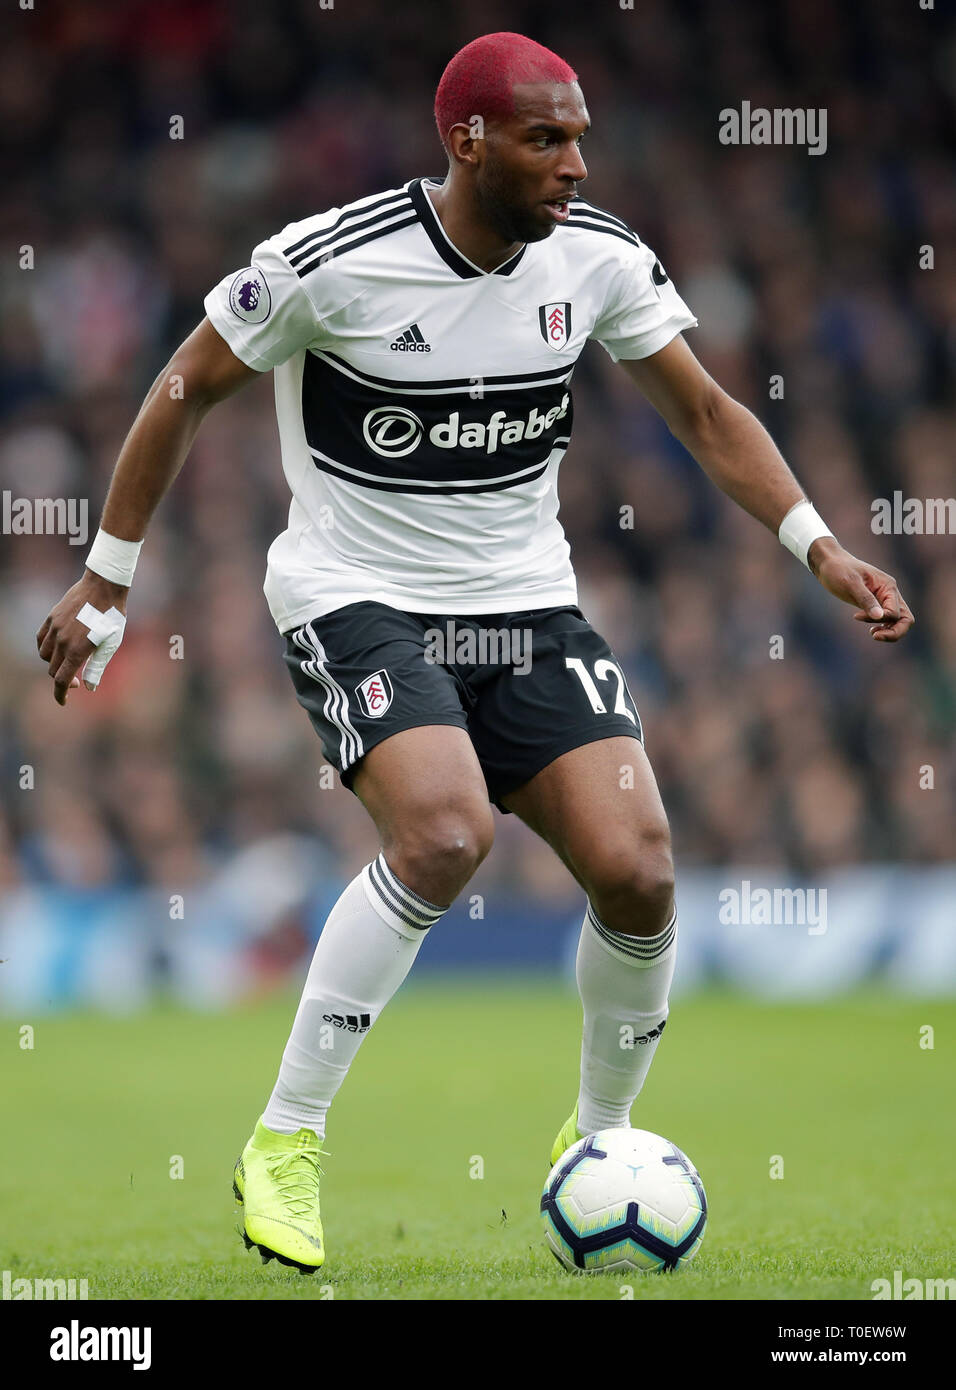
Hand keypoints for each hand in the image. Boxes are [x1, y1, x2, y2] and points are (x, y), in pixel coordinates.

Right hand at [36, 571, 128, 704]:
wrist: (104, 587)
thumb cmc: (112, 617)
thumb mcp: (111, 645)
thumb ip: (98, 667)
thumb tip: (90, 687)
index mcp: (77, 650)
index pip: (61, 680)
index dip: (60, 695)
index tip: (63, 701)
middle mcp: (62, 641)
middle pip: (53, 670)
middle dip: (62, 679)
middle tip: (77, 680)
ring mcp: (54, 628)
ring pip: (44, 655)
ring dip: (53, 664)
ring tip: (67, 662)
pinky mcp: (51, 618)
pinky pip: (41, 639)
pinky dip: (45, 648)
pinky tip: (56, 649)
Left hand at [808, 537, 913, 642]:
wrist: (829, 564)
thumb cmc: (838, 570)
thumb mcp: (850, 583)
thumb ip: (865, 599)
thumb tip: (879, 617)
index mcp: (888, 586)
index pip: (894, 612)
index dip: (880, 619)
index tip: (856, 616)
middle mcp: (890, 593)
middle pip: (905, 619)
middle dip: (895, 632)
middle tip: (875, 636)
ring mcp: (884, 599)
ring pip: (899, 621)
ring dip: (890, 632)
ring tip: (873, 634)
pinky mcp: (876, 604)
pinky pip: (888, 620)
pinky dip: (884, 628)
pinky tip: (872, 630)